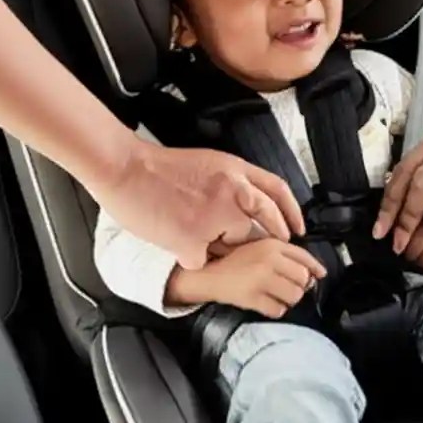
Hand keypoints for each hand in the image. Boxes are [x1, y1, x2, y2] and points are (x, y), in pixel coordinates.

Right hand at [103, 140, 305, 269]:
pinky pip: (201, 259)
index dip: (290, 213)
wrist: (125, 168)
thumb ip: (231, 181)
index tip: (296, 230)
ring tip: (190, 227)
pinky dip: (189, 256)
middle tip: (264, 246)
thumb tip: (249, 200)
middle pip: (264, 222)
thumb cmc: (158, 166)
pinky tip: (174, 240)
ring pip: (233, 243)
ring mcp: (214, 217)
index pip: (277, 191)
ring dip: (218, 244)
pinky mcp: (193, 239)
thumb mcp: (208, 163)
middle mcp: (232, 192)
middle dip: (265, 236)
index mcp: (236, 170)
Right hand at [168, 239, 327, 317]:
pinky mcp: (252, 297)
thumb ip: (285, 256)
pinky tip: (266, 304)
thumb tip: (313, 276)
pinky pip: (278, 309)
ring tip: (276, 296)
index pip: (304, 256)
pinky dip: (275, 310)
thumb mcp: (260, 248)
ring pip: (294, 296)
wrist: (209, 275)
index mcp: (272, 245)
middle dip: (299, 286)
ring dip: (288, 299)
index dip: (315, 268)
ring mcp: (261, 278)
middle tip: (287, 288)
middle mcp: (269, 259)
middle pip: (303, 278)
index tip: (320, 275)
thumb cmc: (236, 262)